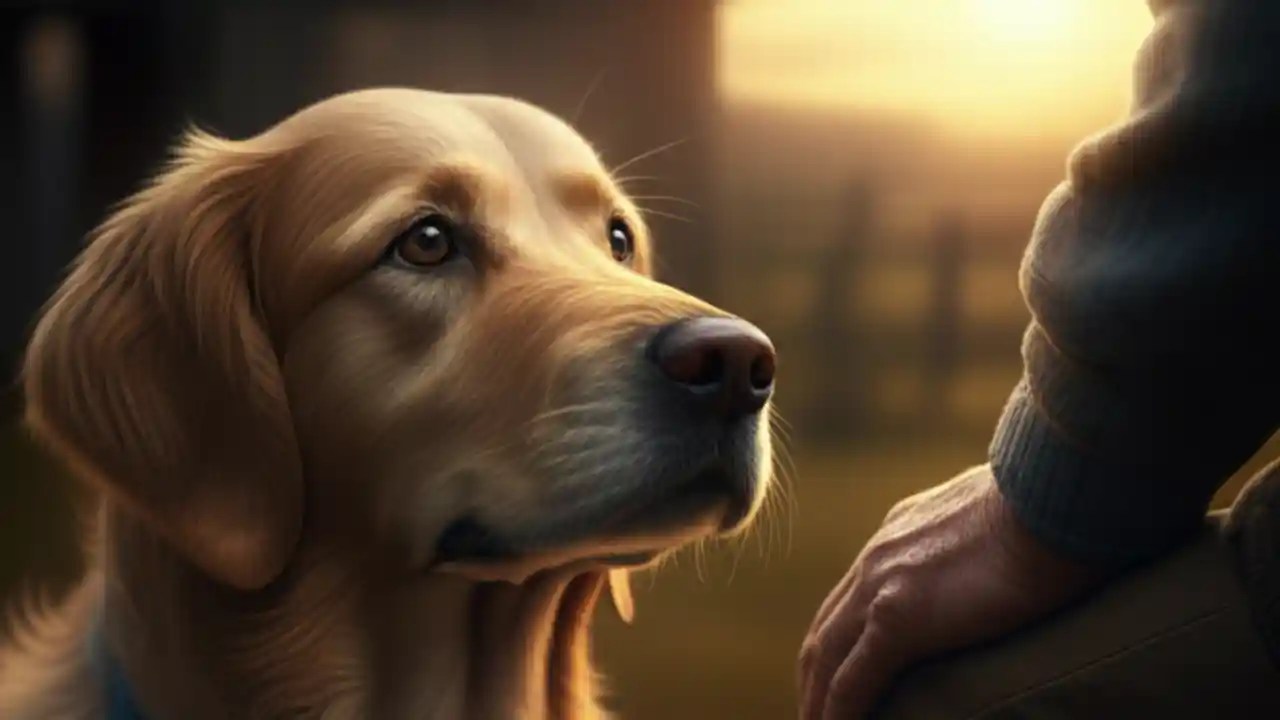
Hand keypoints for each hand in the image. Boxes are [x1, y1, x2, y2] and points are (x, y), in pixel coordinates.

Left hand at [797, 465, 1102, 718]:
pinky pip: (853, 679)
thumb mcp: (999, 517)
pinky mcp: (898, 617)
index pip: (854, 597)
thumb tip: (1009, 560)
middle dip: (816, 677)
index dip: (841, 641)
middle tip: (816, 714)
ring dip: (817, 700)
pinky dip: (839, 712)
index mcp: (901, 533)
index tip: (840, 674)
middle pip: (826, 630)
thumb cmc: (1052, 504)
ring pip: (825, 657)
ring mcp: (882, 584)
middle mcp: (879, 556)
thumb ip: (983, 541)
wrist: (1056, 494)